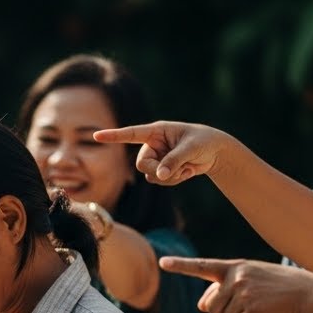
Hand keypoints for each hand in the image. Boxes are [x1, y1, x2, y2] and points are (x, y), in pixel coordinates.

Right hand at [93, 122, 233, 185]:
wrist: (215, 152)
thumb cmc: (204, 141)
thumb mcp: (191, 148)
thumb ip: (174, 161)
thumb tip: (160, 175)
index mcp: (157, 131)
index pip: (131, 133)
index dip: (114, 136)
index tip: (97, 136)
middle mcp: (153, 144)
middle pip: (142, 164)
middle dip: (158, 170)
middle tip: (178, 168)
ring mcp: (157, 158)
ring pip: (150, 175)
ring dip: (170, 176)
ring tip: (187, 167)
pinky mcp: (162, 169)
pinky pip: (160, 181)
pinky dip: (175, 180)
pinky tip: (187, 171)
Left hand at [160, 256, 312, 312]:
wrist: (307, 293)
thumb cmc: (277, 286)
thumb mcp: (251, 278)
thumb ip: (224, 287)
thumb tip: (200, 306)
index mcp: (234, 267)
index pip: (202, 266)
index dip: (181, 266)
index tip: (162, 263)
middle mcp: (235, 278)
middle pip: (209, 306)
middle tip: (242, 307)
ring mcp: (243, 294)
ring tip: (254, 308)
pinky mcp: (251, 310)